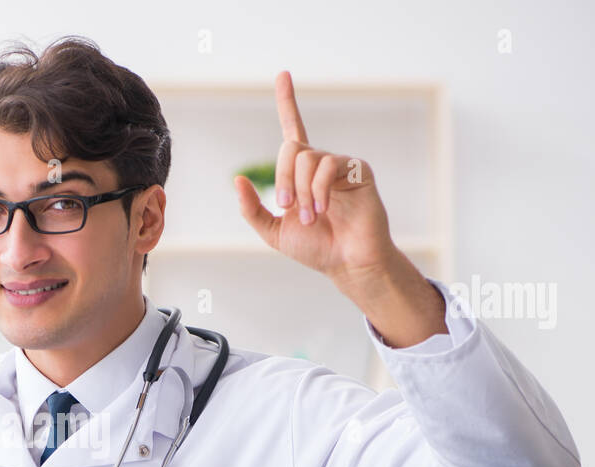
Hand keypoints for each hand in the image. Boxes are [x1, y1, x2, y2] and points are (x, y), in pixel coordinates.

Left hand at [234, 71, 396, 287]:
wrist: (346, 263)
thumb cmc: (315, 248)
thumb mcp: (273, 231)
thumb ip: (251, 209)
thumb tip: (236, 179)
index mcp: (301, 173)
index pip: (293, 129)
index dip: (287, 102)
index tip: (283, 75)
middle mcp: (320, 163)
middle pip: (291, 148)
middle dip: (283, 178)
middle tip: (288, 206)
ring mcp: (340, 165)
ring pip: (308, 158)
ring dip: (303, 192)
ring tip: (313, 217)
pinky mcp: (358, 170)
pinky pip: (329, 165)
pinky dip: (319, 190)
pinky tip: (324, 210)